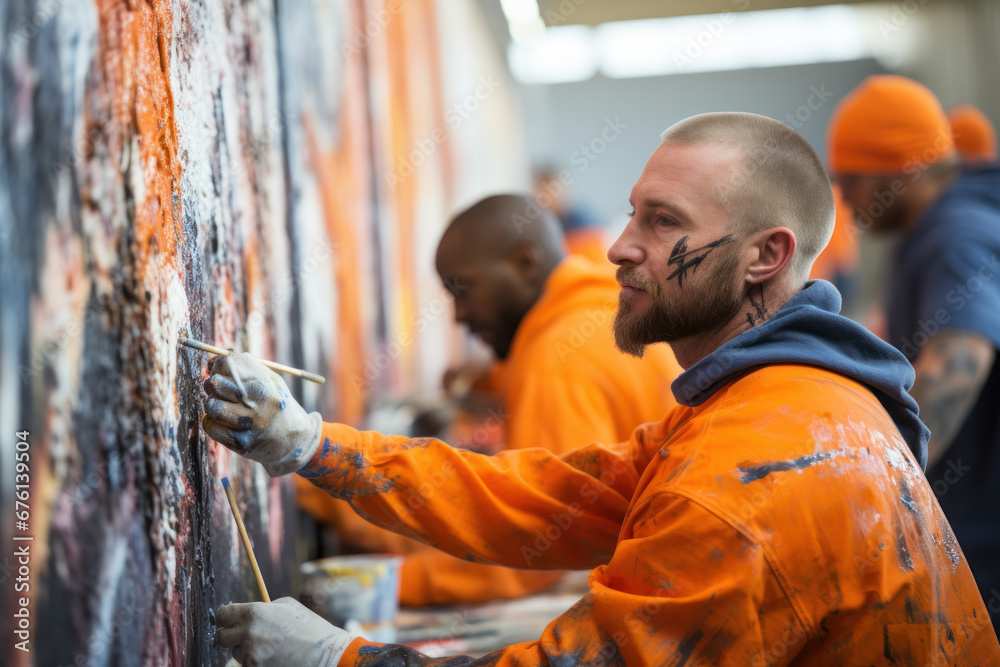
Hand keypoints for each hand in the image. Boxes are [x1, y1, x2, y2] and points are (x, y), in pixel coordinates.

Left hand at [202, 352, 322, 475]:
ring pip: (212, 406)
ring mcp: (250, 422)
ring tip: (225, 409)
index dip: (219, 367)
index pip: (226, 362)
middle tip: (221, 393)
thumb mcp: (270, 381)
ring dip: (214, 407)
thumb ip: (245, 368)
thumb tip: (212, 359)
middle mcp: (257, 401)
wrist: (296, 439)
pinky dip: (213, 425)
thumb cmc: (277, 405)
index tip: (223, 374)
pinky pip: (211, 428)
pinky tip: (225, 424)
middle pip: (215, 383)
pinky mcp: (243, 443)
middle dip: (213, 387)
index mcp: (264, 382)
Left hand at [216, 597, 354, 665]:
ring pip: (235, 653)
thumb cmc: (309, 627)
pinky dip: (255, 660)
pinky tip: (272, 655)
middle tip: (241, 633)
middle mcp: (249, 634)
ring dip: (245, 649)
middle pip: (221, 637)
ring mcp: (251, 656)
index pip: (223, 614)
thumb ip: (263, 608)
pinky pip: (247, 664)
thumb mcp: (287, 606)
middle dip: (229, 634)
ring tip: (267, 645)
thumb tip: (246, 613)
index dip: (223, 616)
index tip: (226, 618)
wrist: (324, 654)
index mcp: (255, 613)